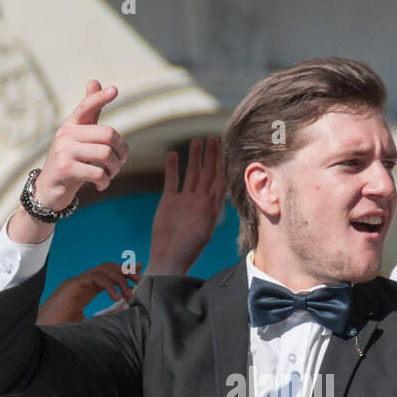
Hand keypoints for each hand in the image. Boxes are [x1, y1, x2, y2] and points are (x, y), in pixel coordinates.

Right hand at [33, 80, 130, 210]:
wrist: (48, 190)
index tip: (115, 90)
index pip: (87, 107)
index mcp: (71, 124)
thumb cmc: (70, 162)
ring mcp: (64, 150)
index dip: (100, 98)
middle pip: (108, 134)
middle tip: (120, 163)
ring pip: (106, 154)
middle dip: (121, 152)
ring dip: (115, 169)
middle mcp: (66, 134)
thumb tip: (94, 81)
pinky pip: (98, 173)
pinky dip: (105, 182)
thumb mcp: (79, 138)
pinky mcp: (65, 169)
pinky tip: (101, 185)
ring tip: (110, 175)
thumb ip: (89, 116)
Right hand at [37, 262, 140, 325]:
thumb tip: (123, 324)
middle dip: (126, 271)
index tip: (140, 273)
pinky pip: (93, 278)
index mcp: (87, 290)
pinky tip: (116, 297)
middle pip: (107, 267)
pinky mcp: (71, 286)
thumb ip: (104, 321)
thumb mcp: (90, 326)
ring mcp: (76, 283)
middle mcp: (82, 283)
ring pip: (102, 270)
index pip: (108, 275)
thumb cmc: (63, 333)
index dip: (124, 272)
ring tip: (129, 294)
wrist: (43, 336)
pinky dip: (108, 285)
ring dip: (120, 279)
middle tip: (140, 280)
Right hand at [146, 137, 226, 275]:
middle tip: (212, 139)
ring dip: (193, 159)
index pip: (219, 181)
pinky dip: (172, 169)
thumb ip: (212, 208)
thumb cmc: (188, 249)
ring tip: (196, 141)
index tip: (227, 150)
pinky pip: (172, 182)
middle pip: (206, 174)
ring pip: (190, 175)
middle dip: (210, 157)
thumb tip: (222, 190)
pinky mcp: (169, 202)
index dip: (223, 165)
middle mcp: (199, 202)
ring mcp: (184, 201)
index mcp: (211, 208)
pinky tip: (172, 155)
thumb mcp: (205, 228)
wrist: (168, 258)